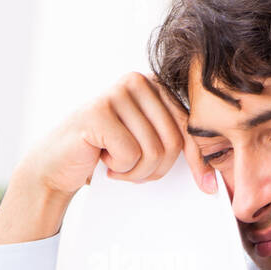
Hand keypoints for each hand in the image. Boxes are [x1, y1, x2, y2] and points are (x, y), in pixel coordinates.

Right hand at [21, 71, 214, 198]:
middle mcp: (138, 81)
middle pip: (173, 142)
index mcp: (155, 86)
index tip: (208, 188)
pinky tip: (101, 159)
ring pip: (153, 151)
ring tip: (116, 165)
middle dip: (156, 169)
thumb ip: (175, 143)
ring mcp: (116, 93)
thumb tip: (214, 177)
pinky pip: (129, 155)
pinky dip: (118, 168)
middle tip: (132, 172)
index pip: (190, 127)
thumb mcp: (147, 144)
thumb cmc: (104, 154)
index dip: (198, 161)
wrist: (56, 164)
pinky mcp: (98, 112)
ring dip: (135, 172)